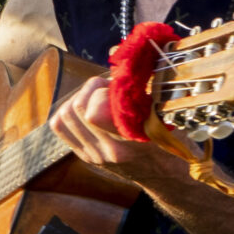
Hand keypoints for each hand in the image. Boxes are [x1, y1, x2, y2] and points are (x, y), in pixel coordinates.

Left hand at [47, 75, 196, 186]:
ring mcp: (93, 156)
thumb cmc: (173, 140)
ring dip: (78, 99)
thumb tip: (118, 56)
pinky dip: (70, 112)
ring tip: (99, 97)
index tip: (118, 85)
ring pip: (63, 117)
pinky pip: (61, 127)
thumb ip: (142, 90)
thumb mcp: (165, 114)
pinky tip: (88, 108)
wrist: (169, 178)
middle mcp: (107, 151)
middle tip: (108, 88)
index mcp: (129, 142)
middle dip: (89, 90)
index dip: (102, 90)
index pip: (93, 111)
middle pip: (75, 109)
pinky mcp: (85, 156)